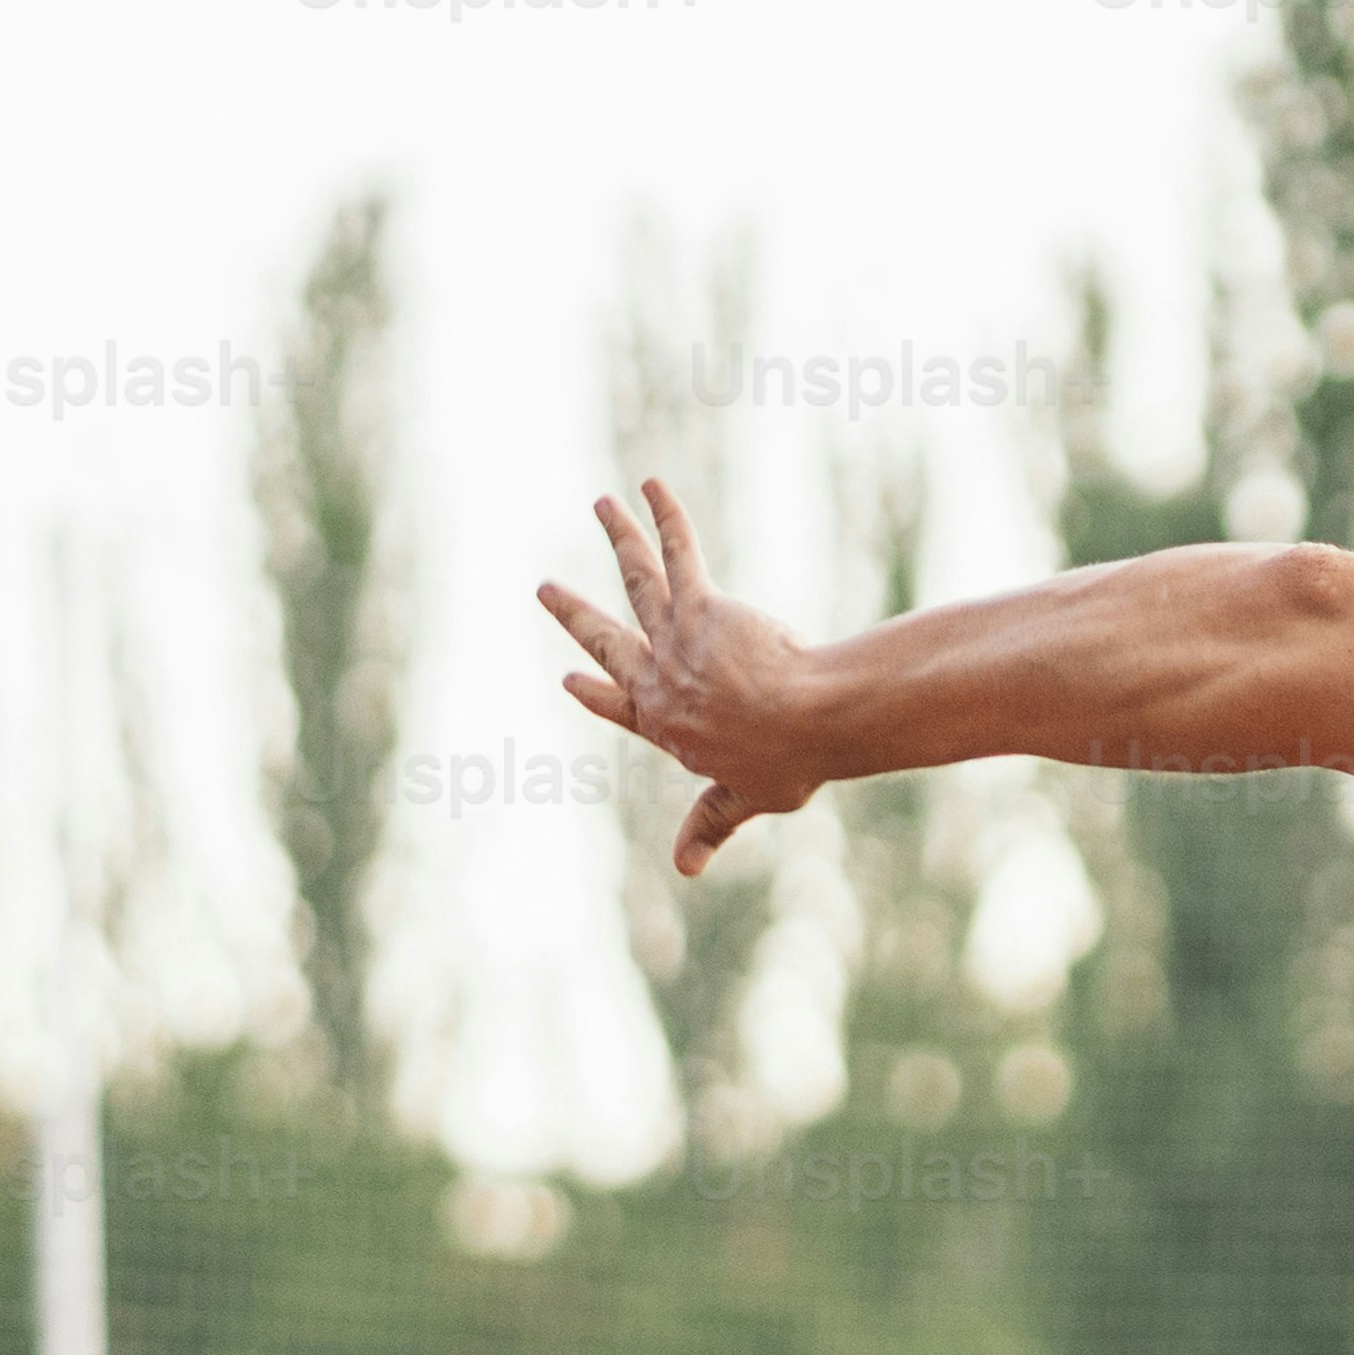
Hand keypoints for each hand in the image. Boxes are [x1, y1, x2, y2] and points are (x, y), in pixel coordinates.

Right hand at [535, 478, 822, 871]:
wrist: (808, 722)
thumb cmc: (787, 761)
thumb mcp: (746, 799)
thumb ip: (712, 824)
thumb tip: (684, 868)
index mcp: (666, 726)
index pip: (620, 705)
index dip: (595, 694)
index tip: (572, 682)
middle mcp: (658, 680)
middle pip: (605, 638)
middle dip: (574, 613)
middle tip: (546, 590)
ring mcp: (674, 640)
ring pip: (635, 580)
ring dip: (615, 539)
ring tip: (599, 506)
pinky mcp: (700, 607)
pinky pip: (677, 552)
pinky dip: (662, 517)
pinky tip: (649, 486)